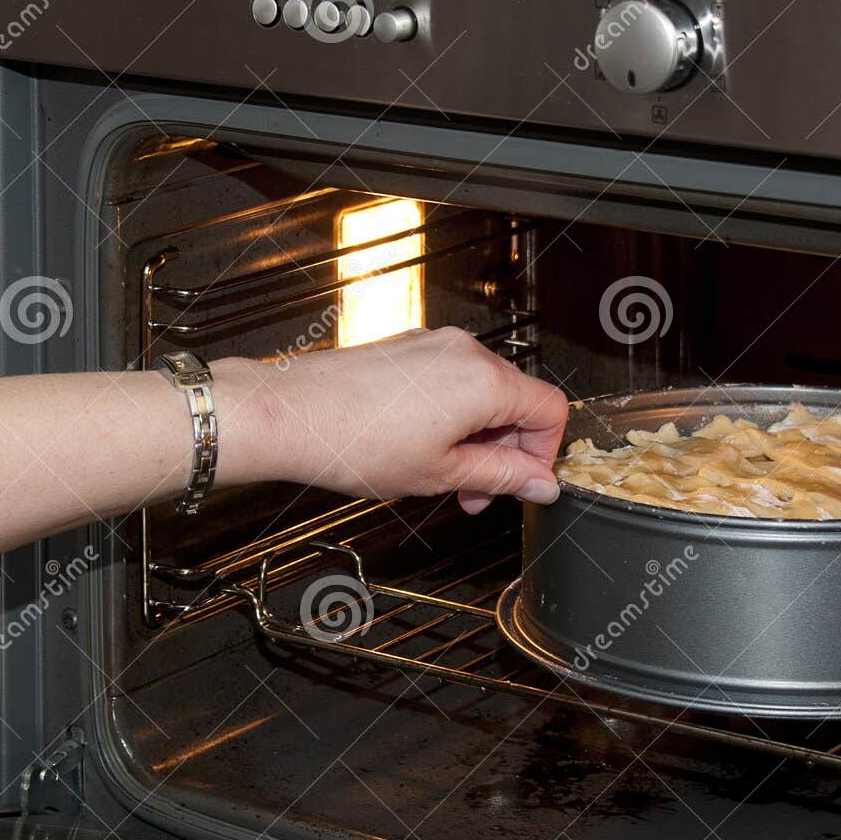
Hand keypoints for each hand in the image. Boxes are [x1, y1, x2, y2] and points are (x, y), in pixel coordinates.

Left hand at [211, 328, 567, 511]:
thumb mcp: (441, 473)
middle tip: (478, 494)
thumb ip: (502, 476)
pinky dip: (450, 416)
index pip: (550, 411)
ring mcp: (433, 345)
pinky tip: (419, 448)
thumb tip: (540, 482)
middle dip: (505, 452)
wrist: (290, 415)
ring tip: (444, 476)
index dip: (545, 454)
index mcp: (485, 381)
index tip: (524, 484)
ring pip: (482, 393)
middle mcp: (464, 352)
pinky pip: (450, 381)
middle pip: (516, 401)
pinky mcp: (407, 349)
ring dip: (477, 438)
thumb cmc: (354, 441)